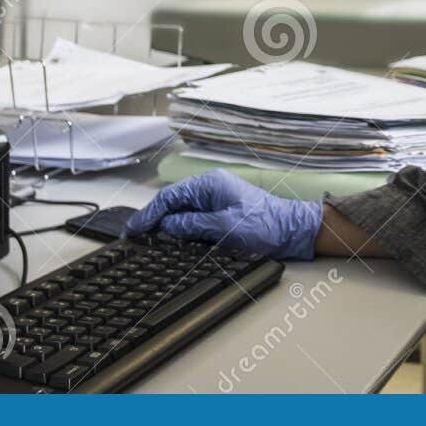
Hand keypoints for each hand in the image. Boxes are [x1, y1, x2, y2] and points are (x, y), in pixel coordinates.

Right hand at [124, 170, 321, 260]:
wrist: (292, 230)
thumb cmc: (265, 225)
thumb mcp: (225, 226)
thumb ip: (193, 225)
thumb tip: (166, 226)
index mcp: (210, 184)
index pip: (170, 197)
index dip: (149, 214)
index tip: (133, 229)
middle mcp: (211, 189)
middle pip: (173, 203)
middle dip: (153, 219)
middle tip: (133, 236)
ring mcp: (216, 201)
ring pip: (182, 212)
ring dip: (166, 225)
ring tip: (146, 240)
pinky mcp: (221, 213)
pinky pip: (194, 219)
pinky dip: (181, 229)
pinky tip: (171, 241)